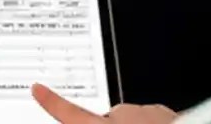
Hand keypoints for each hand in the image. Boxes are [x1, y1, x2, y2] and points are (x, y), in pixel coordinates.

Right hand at [32, 84, 177, 122]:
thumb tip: (97, 114)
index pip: (71, 114)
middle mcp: (126, 116)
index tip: (38, 89)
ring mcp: (150, 113)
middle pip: (108, 120)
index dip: (53, 103)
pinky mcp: (172, 114)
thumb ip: (91, 116)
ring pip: (136, 121)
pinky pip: (158, 120)